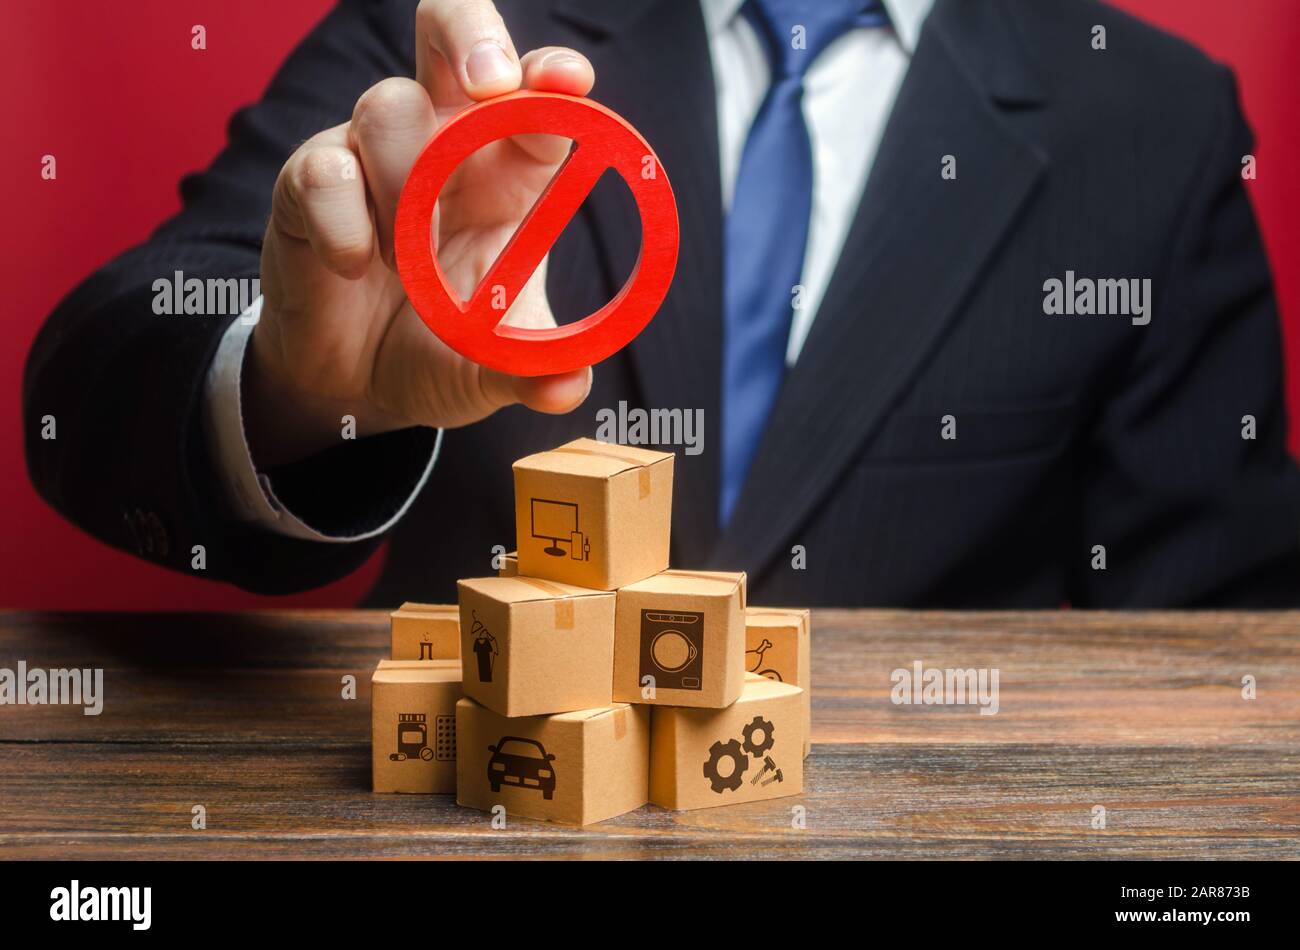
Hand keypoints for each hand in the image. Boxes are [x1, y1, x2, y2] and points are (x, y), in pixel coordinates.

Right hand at [244, 0, 595, 466]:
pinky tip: (355, 267)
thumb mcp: (491, 370)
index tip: (569, 83)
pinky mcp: (308, 184)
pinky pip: (323, 170)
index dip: (551, 74)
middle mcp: (441, 145)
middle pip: (450, 32)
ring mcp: (370, 157)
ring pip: (387, 105)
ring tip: (407, 266)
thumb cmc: (437, 353)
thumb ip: (532, 372)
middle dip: (473, 34)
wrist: (354, 389)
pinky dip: (347, 221)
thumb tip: (569, 388)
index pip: (532, 95)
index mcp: (505, 173)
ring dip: (406, 183)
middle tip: (489, 85)